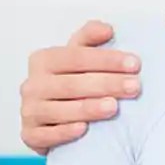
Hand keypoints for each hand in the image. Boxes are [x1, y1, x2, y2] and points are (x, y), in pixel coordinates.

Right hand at [20, 20, 139, 154]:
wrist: (57, 119)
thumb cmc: (74, 84)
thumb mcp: (81, 58)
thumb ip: (90, 39)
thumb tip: (106, 28)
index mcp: (44, 60)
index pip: (76, 56)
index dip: (106, 59)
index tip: (135, 64)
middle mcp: (33, 85)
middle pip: (71, 83)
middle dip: (106, 84)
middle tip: (134, 86)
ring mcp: (30, 111)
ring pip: (59, 109)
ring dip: (88, 108)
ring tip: (114, 107)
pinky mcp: (30, 135)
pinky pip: (46, 134)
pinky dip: (64, 132)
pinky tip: (84, 130)